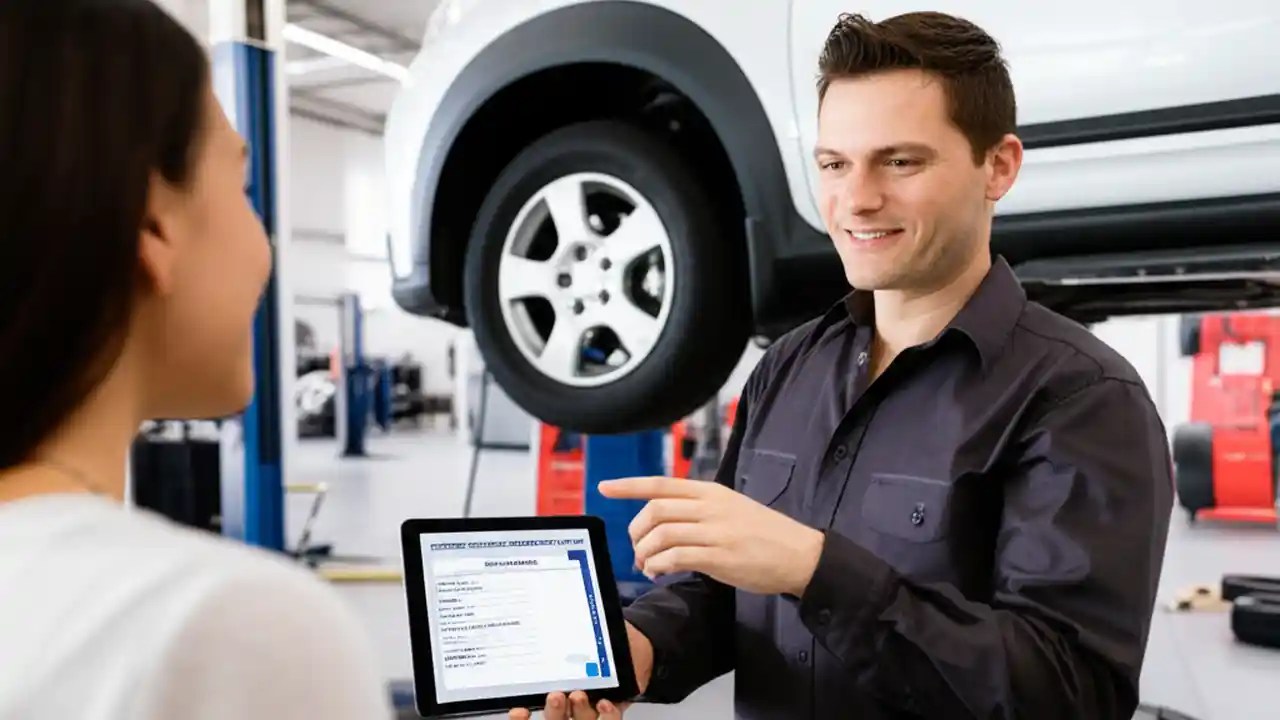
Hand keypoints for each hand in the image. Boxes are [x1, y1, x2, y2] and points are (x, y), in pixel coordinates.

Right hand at [508, 623, 652, 719]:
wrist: (630, 647)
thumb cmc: (597, 641)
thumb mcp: (577, 634)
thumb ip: (563, 634)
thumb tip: (544, 620)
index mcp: (550, 688)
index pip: (531, 709)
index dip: (522, 717)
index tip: (518, 711)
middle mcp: (568, 703)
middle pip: (555, 718)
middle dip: (553, 711)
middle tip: (554, 696)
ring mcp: (590, 709)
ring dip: (578, 710)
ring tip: (579, 694)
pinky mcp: (612, 709)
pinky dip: (607, 714)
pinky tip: (605, 702)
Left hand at [598, 476, 825, 596]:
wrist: (800, 554)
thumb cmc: (766, 534)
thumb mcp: (733, 508)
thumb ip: (701, 509)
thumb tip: (665, 520)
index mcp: (712, 492)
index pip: (662, 483)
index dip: (629, 485)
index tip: (605, 486)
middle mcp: (710, 507)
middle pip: (655, 510)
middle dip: (636, 530)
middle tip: (637, 547)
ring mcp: (715, 531)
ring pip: (661, 535)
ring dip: (645, 552)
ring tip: (647, 565)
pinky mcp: (719, 557)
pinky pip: (675, 558)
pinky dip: (659, 565)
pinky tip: (659, 572)